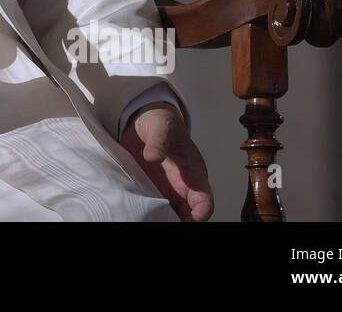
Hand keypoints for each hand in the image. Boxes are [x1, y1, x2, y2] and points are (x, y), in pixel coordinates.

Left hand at [119, 102, 213, 221]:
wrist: (142, 119)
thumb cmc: (161, 122)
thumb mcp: (161, 128)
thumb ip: (159, 141)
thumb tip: (153, 156)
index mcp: (194, 174)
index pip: (204, 202)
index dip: (199, 216)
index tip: (187, 222)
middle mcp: (182, 186)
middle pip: (188, 215)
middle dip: (179, 222)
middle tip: (160, 221)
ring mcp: (165, 189)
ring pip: (170, 214)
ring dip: (162, 218)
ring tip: (148, 219)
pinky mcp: (150, 188)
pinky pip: (152, 206)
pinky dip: (148, 213)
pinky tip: (137, 213)